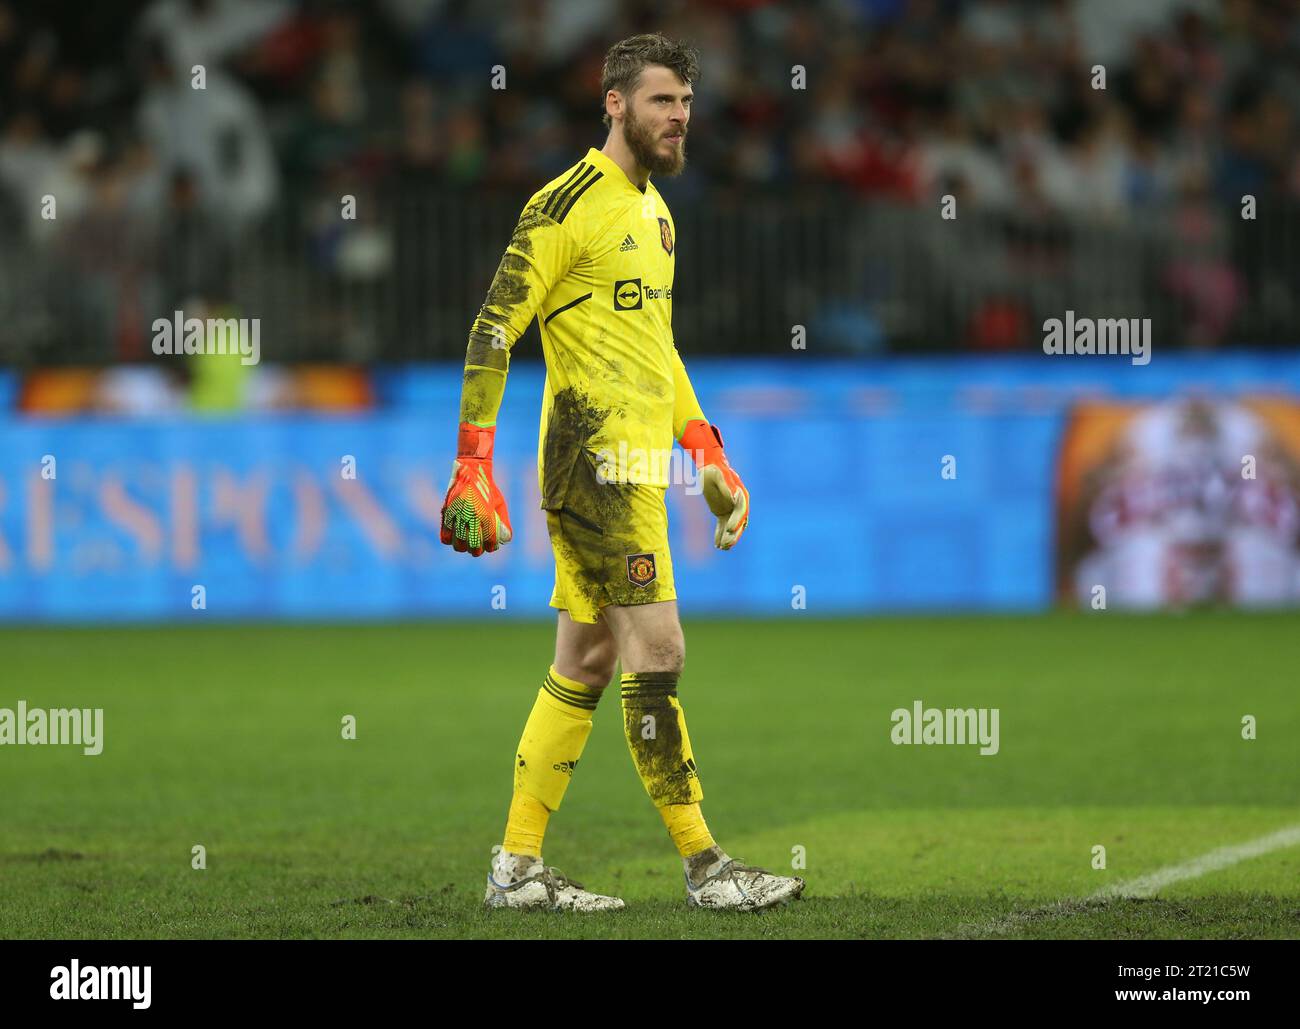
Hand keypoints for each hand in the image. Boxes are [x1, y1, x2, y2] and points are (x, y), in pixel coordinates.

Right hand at [440, 423, 512, 555]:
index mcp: (486, 514)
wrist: (470, 471)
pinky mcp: (446, 513)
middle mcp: (471, 516)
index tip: (491, 546)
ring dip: (464, 548)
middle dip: (478, 550)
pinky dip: (450, 541)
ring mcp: (457, 515)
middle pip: (473, 546)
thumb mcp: (499, 504)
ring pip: (458, 544)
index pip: (489, 541)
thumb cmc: (488, 489)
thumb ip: (503, 523)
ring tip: (467, 545)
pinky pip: (445, 536)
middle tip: (479, 548)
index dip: (491, 547)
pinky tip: (455, 537)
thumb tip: (505, 541)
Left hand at [680, 420, 748, 549]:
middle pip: (739, 522)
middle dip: (733, 534)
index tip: (730, 529)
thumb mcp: (718, 475)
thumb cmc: (714, 470)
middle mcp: (738, 503)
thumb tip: (736, 496)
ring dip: (728, 538)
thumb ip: (726, 486)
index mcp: (740, 494)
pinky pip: (722, 526)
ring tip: (722, 548)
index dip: (737, 521)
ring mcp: (731, 509)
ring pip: (732, 527)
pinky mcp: (722, 513)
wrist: (709, 466)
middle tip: (726, 544)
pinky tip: (717, 546)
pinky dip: (720, 535)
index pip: (741, 511)